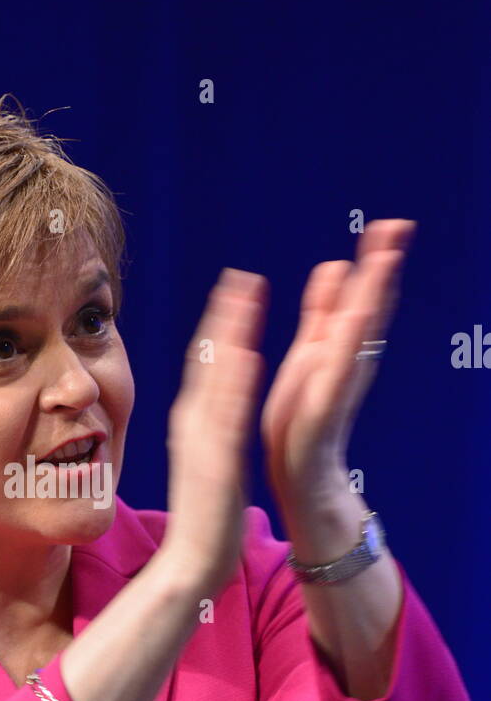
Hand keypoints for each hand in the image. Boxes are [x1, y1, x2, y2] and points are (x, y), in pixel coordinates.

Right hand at [160, 268, 267, 595]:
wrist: (191, 564)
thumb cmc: (203, 520)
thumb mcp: (206, 464)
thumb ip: (209, 434)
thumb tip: (214, 413)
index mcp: (192, 425)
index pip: (204, 366)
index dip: (220, 327)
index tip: (235, 292)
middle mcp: (192, 426)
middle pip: (207, 361)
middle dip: (225, 318)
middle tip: (240, 277)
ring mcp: (201, 442)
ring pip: (215, 379)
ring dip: (230, 336)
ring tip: (246, 300)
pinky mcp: (214, 463)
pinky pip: (225, 416)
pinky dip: (234, 384)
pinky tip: (247, 356)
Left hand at [260, 219, 416, 503]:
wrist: (302, 476)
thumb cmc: (304, 416)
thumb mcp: (311, 353)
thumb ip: (324, 312)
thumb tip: (337, 265)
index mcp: (339, 346)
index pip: (363, 295)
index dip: (376, 261)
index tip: (390, 224)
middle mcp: (346, 362)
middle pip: (369, 307)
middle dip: (381, 268)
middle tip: (398, 228)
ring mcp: (337, 385)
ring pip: (357, 335)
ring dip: (371, 298)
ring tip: (383, 261)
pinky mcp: (322, 410)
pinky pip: (334, 375)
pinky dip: (344, 348)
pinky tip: (352, 320)